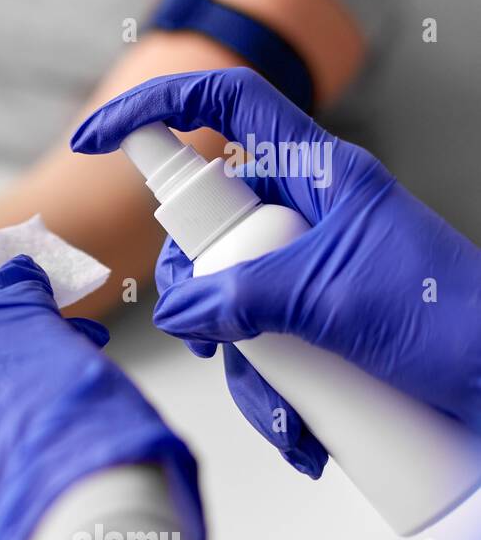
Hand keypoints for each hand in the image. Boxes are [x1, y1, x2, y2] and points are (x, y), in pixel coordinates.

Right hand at [71, 67, 480, 476]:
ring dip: (243, 364)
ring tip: (284, 408)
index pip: (226, 106)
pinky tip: (303, 432)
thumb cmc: (458, 323)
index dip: (155, 108)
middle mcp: (309, 216)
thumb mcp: (333, 298)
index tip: (94, 140)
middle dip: (196, 292)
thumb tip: (178, 311)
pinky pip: (263, 347)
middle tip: (211, 337)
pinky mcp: (319, 323)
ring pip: (228, 298)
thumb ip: (241, 294)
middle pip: (209, 227)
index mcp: (320, 175)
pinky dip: (271, 395)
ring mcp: (311, 271)